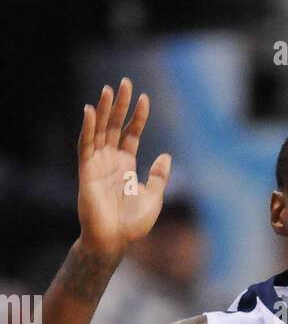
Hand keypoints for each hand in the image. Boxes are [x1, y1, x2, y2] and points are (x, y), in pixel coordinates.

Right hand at [77, 78, 171, 263]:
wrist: (114, 240)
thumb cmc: (133, 224)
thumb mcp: (154, 197)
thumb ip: (159, 176)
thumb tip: (166, 155)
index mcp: (126, 165)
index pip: (131, 134)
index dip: (137, 116)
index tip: (144, 98)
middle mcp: (110, 161)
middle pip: (114, 126)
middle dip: (119, 105)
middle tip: (124, 83)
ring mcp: (97, 164)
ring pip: (99, 131)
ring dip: (103, 110)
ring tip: (108, 90)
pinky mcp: (86, 171)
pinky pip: (85, 145)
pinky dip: (87, 128)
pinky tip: (90, 111)